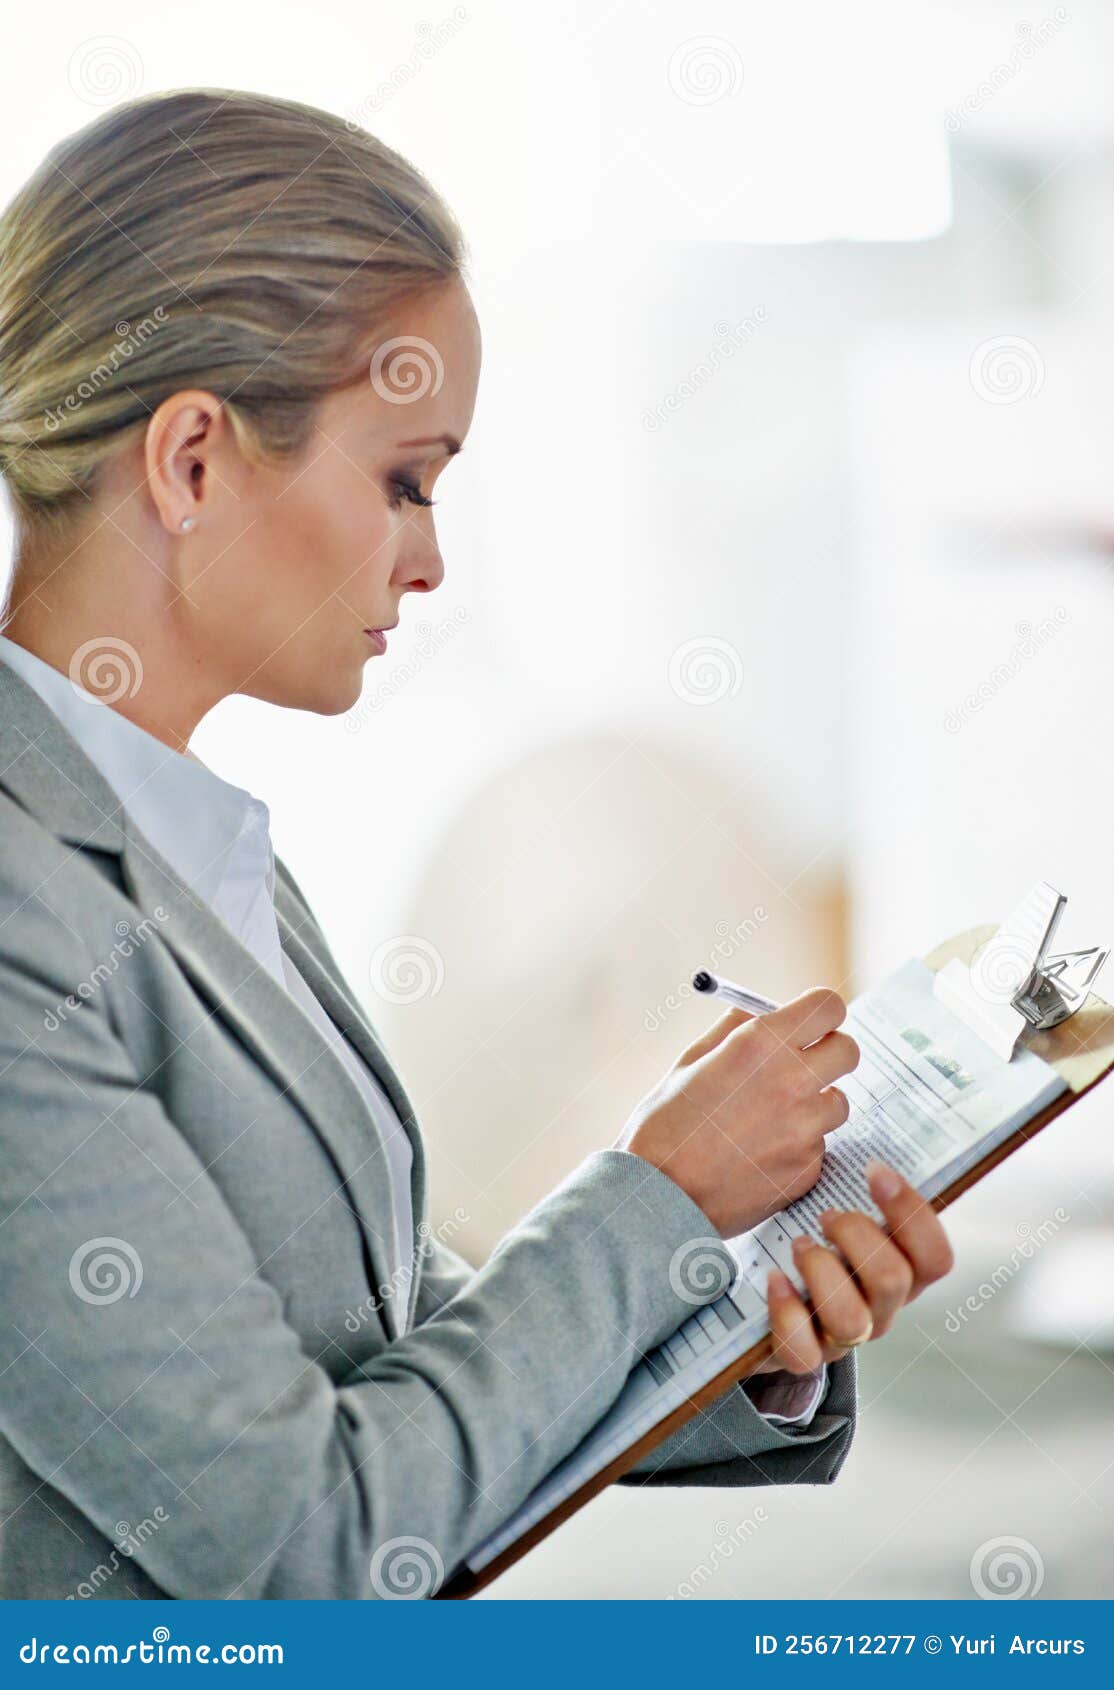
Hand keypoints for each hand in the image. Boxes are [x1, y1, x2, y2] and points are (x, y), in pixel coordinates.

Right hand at [617, 988, 858, 1236]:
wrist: (659, 1195)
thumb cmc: (665, 1127)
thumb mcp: (690, 1063)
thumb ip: (732, 1031)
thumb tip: (757, 1013)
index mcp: (760, 1044)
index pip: (828, 1007)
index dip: (821, 1014)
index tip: (813, 1024)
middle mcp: (791, 1081)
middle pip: (847, 1051)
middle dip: (829, 1054)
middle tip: (806, 1066)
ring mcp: (804, 1128)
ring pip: (838, 1103)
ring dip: (815, 1105)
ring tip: (771, 1120)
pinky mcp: (808, 1168)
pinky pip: (819, 1146)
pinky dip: (798, 1147)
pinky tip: (761, 1154)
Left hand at [753, 1161, 954, 1374]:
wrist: (767, 1303)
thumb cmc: (814, 1241)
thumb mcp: (844, 1212)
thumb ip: (861, 1183)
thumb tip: (851, 1106)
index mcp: (904, 1274)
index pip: (937, 1257)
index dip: (913, 1213)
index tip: (875, 1171)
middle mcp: (882, 1310)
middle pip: (894, 1280)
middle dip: (856, 1235)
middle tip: (826, 1213)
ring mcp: (843, 1338)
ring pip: (851, 1318)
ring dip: (821, 1270)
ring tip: (798, 1243)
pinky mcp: (802, 1355)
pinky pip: (802, 1350)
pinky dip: (785, 1310)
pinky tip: (774, 1278)